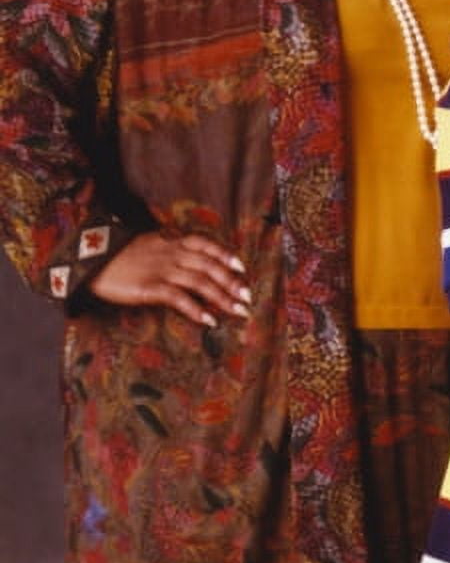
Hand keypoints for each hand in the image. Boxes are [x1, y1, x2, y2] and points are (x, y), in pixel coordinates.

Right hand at [88, 233, 250, 326]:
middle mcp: (170, 254)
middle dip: (232, 282)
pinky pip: (179, 298)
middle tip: (247, 297)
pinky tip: (209, 321)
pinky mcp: (149, 288)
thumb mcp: (147, 245)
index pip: (205, 244)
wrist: (88, 261)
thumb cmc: (118, 256)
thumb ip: (168, 250)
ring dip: (222, 297)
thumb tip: (187, 262)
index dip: (225, 255)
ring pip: (200, 282)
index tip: (242, 268)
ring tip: (238, 311)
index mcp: (170, 242)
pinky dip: (197, 310)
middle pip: (209, 266)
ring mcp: (161, 270)